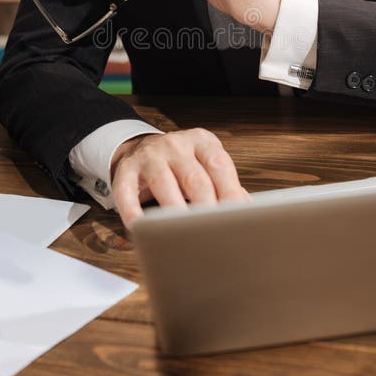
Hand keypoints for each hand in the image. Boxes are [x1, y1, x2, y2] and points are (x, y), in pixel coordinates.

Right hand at [110, 128, 250, 228]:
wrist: (140, 148)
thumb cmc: (182, 166)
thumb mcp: (206, 166)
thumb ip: (226, 186)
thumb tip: (249, 212)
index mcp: (201, 142)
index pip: (219, 166)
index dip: (230, 192)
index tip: (238, 217)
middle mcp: (176, 145)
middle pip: (194, 178)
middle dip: (206, 207)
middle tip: (214, 232)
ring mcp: (149, 156)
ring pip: (163, 183)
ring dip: (174, 210)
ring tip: (182, 234)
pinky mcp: (125, 170)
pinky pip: (126, 192)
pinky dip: (132, 211)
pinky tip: (140, 227)